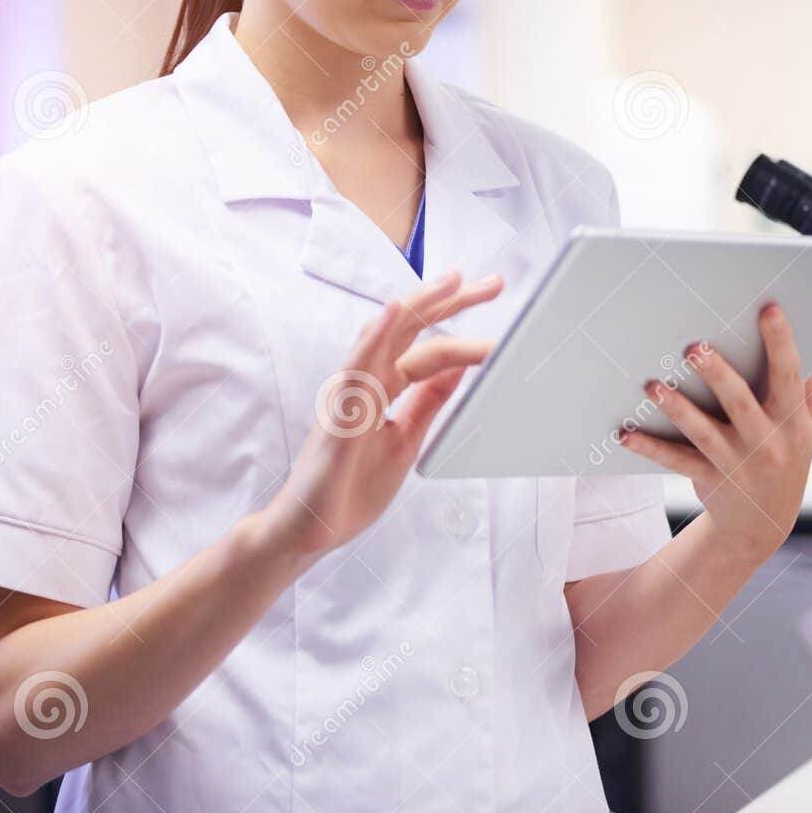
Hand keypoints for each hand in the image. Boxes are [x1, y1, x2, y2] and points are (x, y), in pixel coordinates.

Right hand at [257, 268, 503, 559]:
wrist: (311, 531)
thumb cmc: (351, 487)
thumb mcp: (407, 439)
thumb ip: (427, 401)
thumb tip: (458, 368)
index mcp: (383, 387)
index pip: (430, 348)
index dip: (466, 333)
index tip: (500, 325)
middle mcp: (366, 380)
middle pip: (411, 329)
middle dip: (451, 302)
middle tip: (494, 283)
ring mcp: (350, 393)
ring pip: (384, 335)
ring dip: (418, 305)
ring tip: (451, 281)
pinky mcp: (338, 413)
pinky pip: (356, 367)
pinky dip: (376, 336)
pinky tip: (395, 311)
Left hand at [614, 302, 811, 564]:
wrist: (762, 526)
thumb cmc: (784, 460)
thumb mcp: (806, 431)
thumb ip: (805, 392)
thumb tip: (805, 345)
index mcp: (793, 423)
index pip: (789, 377)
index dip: (781, 342)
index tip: (768, 309)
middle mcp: (767, 444)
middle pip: (740, 403)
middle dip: (718, 374)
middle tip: (694, 347)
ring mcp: (736, 464)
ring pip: (702, 432)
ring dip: (676, 408)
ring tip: (652, 385)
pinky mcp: (709, 479)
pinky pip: (675, 460)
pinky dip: (648, 447)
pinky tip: (624, 432)